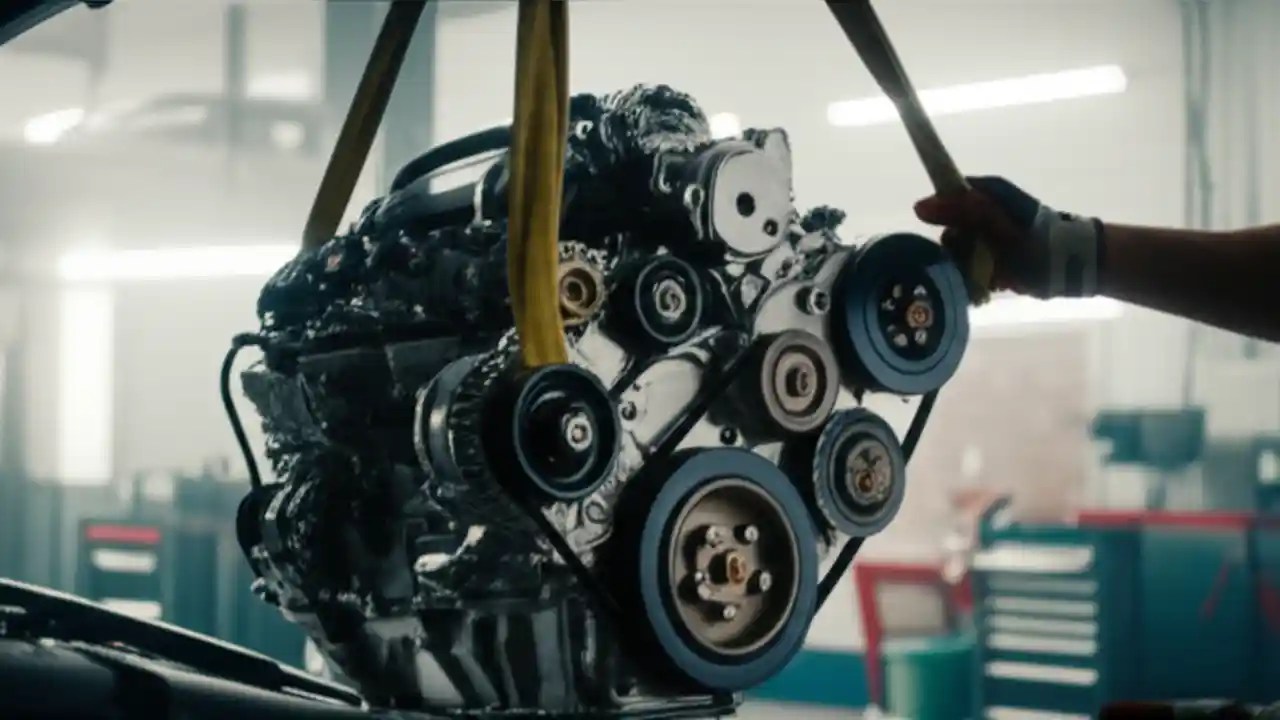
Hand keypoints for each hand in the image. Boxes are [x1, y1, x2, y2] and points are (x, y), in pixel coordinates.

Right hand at [913, 176, 1101, 298]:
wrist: (1071, 269)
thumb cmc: (1037, 242)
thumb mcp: (996, 223)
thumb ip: (960, 211)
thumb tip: (918, 206)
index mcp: (987, 193)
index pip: (946, 198)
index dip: (942, 216)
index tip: (954, 237)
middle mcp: (984, 211)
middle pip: (949, 229)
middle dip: (957, 248)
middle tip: (975, 259)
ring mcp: (988, 235)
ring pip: (957, 251)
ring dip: (966, 266)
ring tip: (985, 276)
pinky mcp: (992, 257)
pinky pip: (969, 266)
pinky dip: (976, 278)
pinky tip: (989, 283)